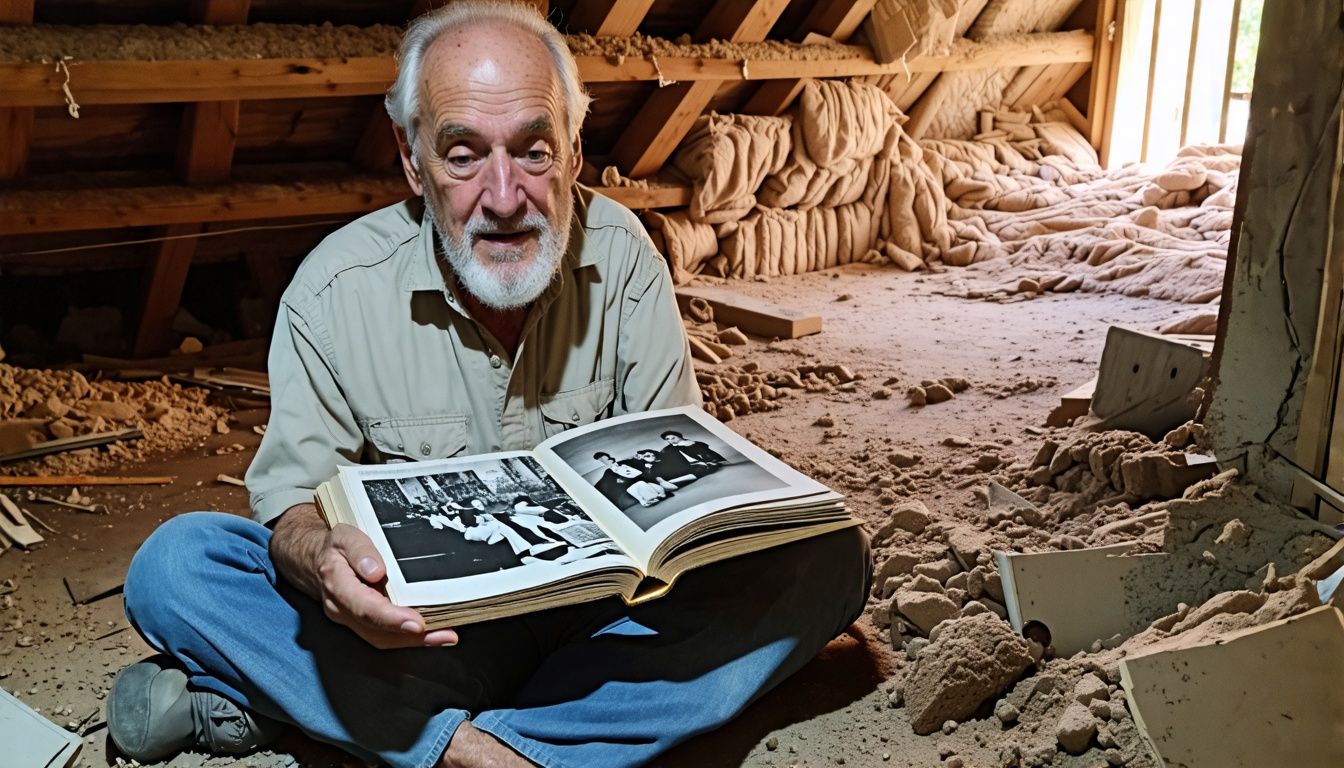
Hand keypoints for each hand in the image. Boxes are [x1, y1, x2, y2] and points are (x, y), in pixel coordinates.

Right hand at [270, 504, 458, 648]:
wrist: (315, 560)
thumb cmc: (334, 547)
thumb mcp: (344, 535)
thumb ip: (359, 550)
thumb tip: (375, 570)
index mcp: (337, 584)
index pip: (364, 607)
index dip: (391, 618)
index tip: (416, 623)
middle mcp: (341, 608)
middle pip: (376, 631)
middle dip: (411, 637)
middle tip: (444, 634)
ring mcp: (350, 620)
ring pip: (382, 639)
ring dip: (415, 642)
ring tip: (445, 636)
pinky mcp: (360, 624)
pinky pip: (384, 637)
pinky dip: (409, 638)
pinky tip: (432, 634)